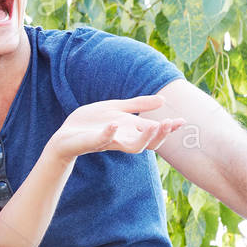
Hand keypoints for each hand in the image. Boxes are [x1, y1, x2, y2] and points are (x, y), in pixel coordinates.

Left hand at [49, 95, 185, 164]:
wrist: (65, 135)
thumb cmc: (91, 123)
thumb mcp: (116, 108)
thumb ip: (138, 105)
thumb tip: (163, 100)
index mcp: (129, 131)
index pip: (153, 133)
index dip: (168, 129)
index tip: (182, 121)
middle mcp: (122, 139)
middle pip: (147, 143)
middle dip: (160, 135)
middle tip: (170, 123)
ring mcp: (108, 141)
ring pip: (131, 147)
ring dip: (143, 137)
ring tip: (153, 125)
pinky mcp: (91, 142)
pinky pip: (102, 140)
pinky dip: (109, 133)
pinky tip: (115, 124)